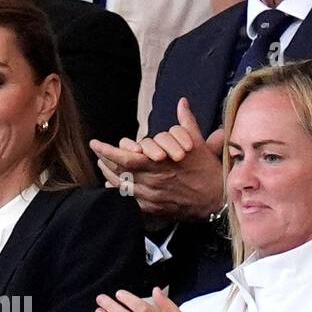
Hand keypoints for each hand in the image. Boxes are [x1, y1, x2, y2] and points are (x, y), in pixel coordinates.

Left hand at [90, 98, 224, 222]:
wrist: (217, 201)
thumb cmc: (208, 172)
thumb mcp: (199, 144)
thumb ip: (187, 123)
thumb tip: (182, 102)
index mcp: (159, 165)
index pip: (125, 158)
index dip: (107, 151)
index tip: (95, 143)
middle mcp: (151, 182)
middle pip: (118, 173)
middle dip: (103, 160)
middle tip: (96, 151)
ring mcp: (151, 197)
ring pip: (121, 187)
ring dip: (108, 175)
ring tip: (101, 164)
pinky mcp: (153, 209)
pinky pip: (129, 202)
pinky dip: (119, 192)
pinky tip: (112, 185)